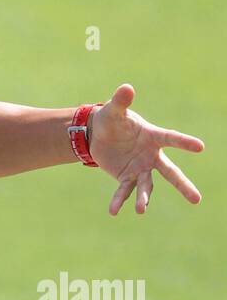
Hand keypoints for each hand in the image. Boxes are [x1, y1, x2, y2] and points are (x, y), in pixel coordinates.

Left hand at [89, 83, 203, 215]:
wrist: (98, 135)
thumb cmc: (111, 119)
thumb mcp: (113, 110)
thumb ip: (121, 101)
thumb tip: (126, 88)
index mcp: (152, 136)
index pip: (171, 138)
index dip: (184, 142)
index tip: (200, 147)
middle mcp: (151, 155)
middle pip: (170, 172)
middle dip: (182, 185)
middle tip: (196, 199)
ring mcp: (140, 168)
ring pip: (146, 186)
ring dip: (144, 198)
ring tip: (140, 210)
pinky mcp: (126, 177)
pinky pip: (124, 190)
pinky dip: (119, 200)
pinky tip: (113, 211)